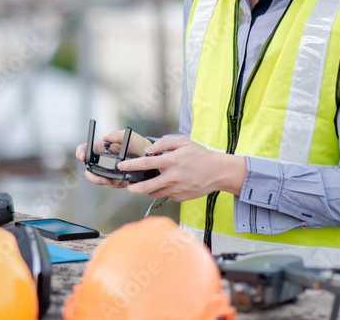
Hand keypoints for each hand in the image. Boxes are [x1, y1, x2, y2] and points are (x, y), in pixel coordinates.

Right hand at [75, 128, 151, 188]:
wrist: (148, 156)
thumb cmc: (136, 143)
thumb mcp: (128, 136)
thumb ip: (116, 135)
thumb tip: (105, 138)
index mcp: (100, 147)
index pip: (84, 148)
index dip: (80, 152)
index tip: (82, 157)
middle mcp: (101, 159)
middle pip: (88, 170)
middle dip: (93, 177)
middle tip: (104, 179)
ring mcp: (106, 169)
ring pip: (99, 179)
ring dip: (109, 181)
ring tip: (120, 179)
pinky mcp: (114, 178)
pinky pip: (112, 184)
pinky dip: (118, 183)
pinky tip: (125, 180)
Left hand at [117, 135, 246, 201]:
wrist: (217, 172)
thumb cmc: (200, 155)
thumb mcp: (183, 142)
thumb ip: (164, 144)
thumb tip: (149, 151)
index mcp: (171, 161)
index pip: (145, 164)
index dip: (130, 165)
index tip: (122, 166)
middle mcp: (172, 177)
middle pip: (145, 187)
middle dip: (133, 187)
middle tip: (129, 186)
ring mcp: (176, 190)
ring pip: (154, 193)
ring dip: (148, 189)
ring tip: (150, 182)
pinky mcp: (180, 197)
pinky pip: (165, 195)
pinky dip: (163, 190)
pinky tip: (169, 183)